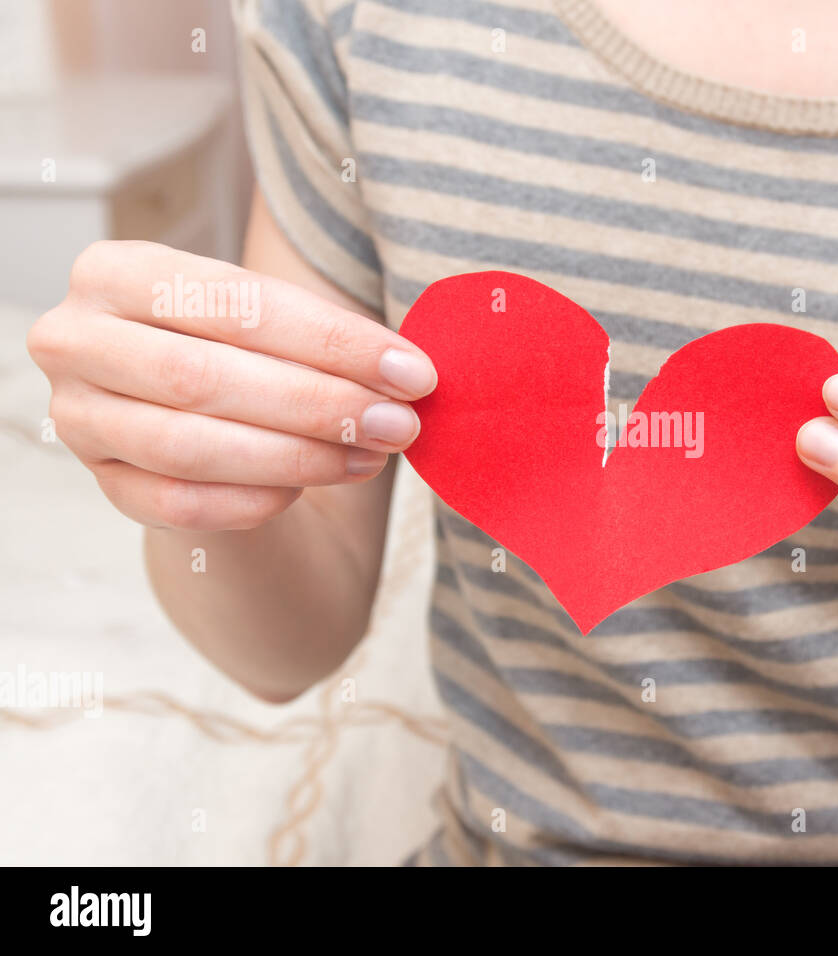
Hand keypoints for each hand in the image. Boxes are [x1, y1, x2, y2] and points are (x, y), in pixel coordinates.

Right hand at [27, 241, 435, 530]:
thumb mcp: (272, 325)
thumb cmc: (245, 353)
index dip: (333, 341)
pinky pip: (178, 505)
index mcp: (119, 271)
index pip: (237, 303)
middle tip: (399, 424)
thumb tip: (409, 373)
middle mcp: (76, 338)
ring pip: (189, 447)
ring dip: (296, 457)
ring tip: (370, 456)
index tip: (412, 371)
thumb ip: (325, 338)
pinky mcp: (101, 484)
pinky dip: (252, 500)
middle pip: (206, 377)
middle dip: (319, 404)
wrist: (206, 422)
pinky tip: (306, 493)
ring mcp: (78, 417)